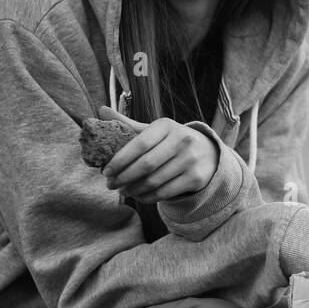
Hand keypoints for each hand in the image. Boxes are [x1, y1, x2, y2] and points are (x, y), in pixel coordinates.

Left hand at [97, 105, 219, 203]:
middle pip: (146, 165)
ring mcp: (190, 160)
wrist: (207, 152)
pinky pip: (165, 192)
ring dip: (134, 189)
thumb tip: (101, 110)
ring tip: (123, 191)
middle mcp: (182, 140)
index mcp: (167, 126)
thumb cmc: (171, 141)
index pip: (139, 144)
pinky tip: (138, 195)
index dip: (120, 159)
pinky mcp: (195, 178)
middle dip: (124, 177)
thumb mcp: (154, 130)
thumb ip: (128, 123)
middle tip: (110, 185)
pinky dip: (147, 197)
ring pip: (154, 181)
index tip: (106, 171)